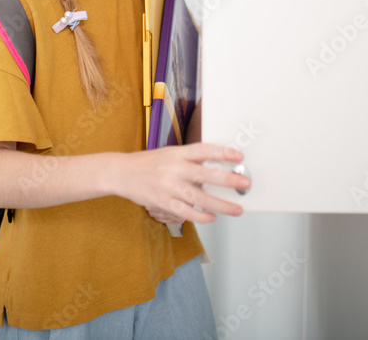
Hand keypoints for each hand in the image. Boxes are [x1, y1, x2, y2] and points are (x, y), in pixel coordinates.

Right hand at [117, 143, 250, 225]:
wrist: (122, 172)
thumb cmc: (149, 163)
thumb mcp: (170, 154)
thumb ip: (190, 160)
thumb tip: (216, 169)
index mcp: (177, 153)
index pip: (203, 150)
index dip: (222, 152)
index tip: (239, 156)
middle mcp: (174, 168)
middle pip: (204, 174)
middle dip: (227, 180)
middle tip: (245, 183)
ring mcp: (168, 186)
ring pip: (198, 198)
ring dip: (220, 205)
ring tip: (237, 209)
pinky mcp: (162, 202)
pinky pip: (185, 212)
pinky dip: (200, 216)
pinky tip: (212, 217)